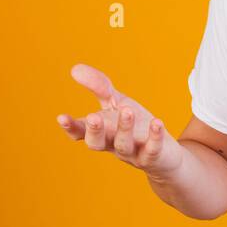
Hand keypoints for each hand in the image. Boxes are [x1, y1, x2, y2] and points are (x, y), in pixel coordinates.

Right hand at [56, 63, 183, 179]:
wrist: (165, 154)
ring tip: (127, 110)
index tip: (61, 117)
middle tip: (92, 117)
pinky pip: (152, 150)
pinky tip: (157, 122)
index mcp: (101, 132)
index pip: (80, 132)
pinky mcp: (152, 157)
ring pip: (123, 145)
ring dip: (124, 128)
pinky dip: (154, 137)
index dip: (70, 127)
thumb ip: (99, 88)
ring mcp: (132, 153)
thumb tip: (75, 68)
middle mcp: (112, 144)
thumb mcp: (116, 103)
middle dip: (94, 131)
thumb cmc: (135, 125)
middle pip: (97, 143)